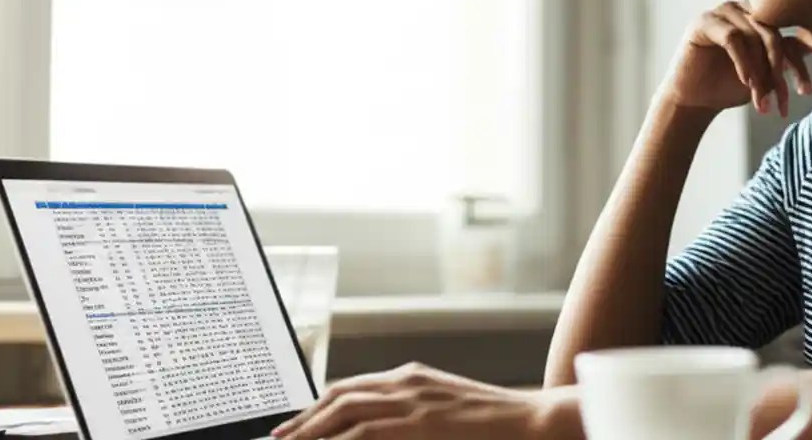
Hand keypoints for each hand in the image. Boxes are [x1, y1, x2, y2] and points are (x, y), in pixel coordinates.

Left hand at [271, 362, 581, 439]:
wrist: (533, 420)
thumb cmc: (494, 424)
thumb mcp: (447, 410)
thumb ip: (414, 415)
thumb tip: (378, 430)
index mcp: (412, 377)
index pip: (351, 388)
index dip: (317, 406)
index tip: (295, 426)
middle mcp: (407, 381)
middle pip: (339, 395)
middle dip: (304, 418)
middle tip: (278, 439)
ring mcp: (414, 399)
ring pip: (345, 409)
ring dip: (311, 430)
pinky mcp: (422, 421)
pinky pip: (367, 430)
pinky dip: (340, 439)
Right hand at [659, 0, 811, 116]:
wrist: (695, 102)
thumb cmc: (730, 86)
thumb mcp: (767, 72)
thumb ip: (788, 55)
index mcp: (758, 18)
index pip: (789, 21)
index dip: (809, 32)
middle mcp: (742, 10)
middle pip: (774, 31)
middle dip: (786, 66)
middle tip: (797, 94)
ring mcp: (722, 13)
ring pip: (755, 37)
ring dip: (763, 72)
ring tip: (764, 100)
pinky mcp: (704, 23)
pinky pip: (732, 38)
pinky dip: (743, 62)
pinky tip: (746, 83)